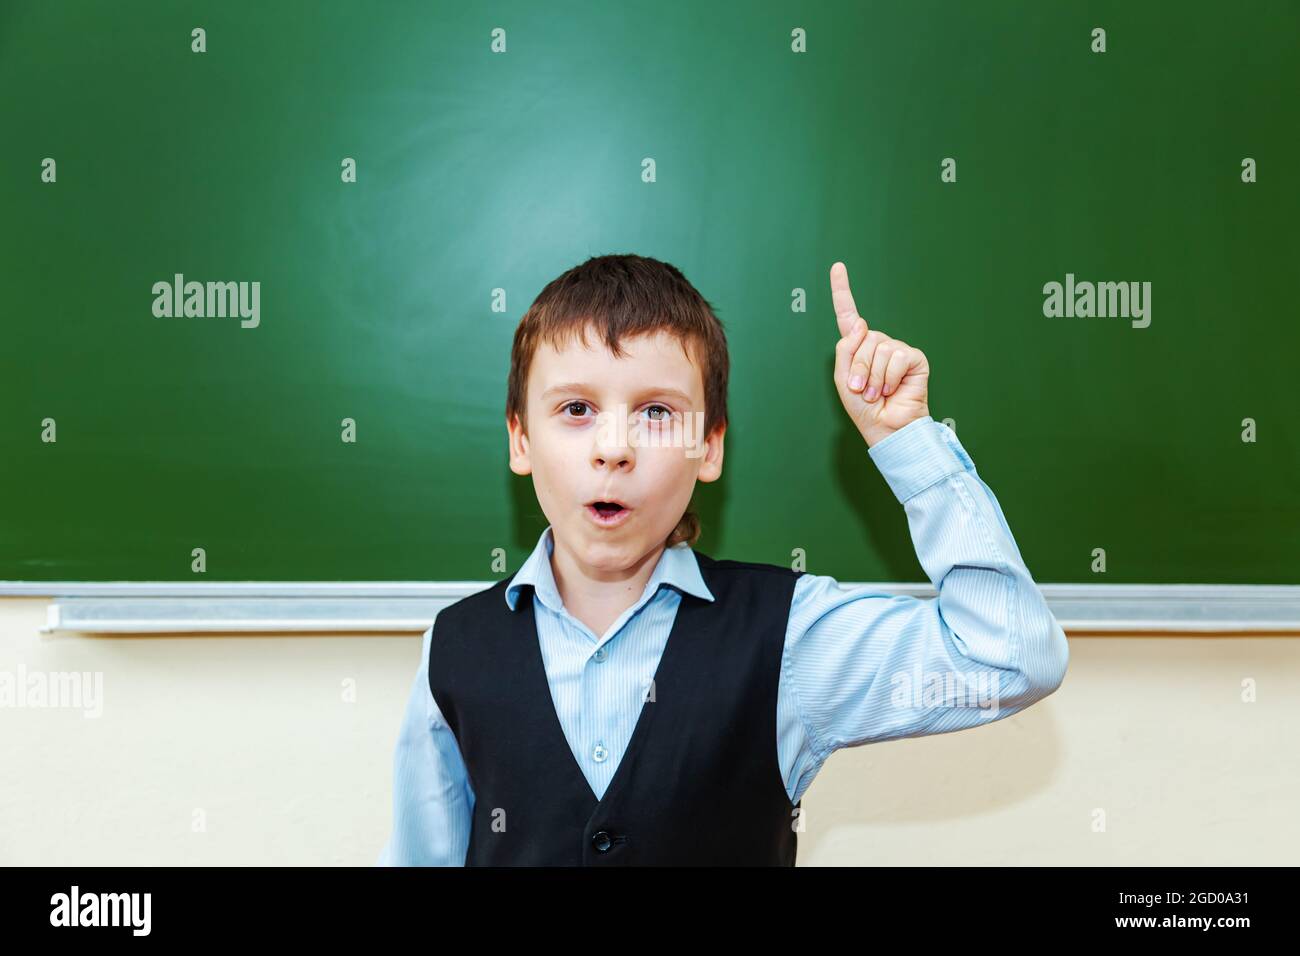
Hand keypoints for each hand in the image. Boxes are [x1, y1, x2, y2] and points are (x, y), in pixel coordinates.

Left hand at [830, 262, 930, 446]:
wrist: (886, 428)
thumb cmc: (865, 408)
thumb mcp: (843, 380)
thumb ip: (846, 349)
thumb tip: (863, 323)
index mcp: (858, 347)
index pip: (849, 315)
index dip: (842, 291)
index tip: (838, 266)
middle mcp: (878, 344)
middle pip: (862, 339)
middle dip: (858, 368)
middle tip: (862, 391)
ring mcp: (897, 349)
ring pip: (878, 348)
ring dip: (872, 377)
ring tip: (876, 393)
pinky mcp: (914, 358)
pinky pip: (896, 356)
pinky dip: (889, 377)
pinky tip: (892, 389)